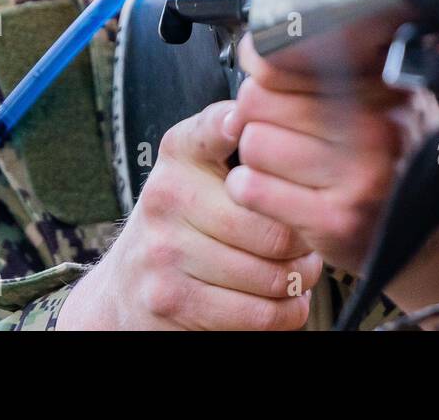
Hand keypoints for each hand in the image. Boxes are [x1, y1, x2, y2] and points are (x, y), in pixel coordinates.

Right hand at [57, 100, 322, 329]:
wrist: (127, 286)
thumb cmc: (187, 221)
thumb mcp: (202, 169)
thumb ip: (242, 141)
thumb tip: (299, 125)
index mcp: (181, 151)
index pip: (223, 128)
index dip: (263, 141)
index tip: (284, 150)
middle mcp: (168, 194)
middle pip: (274, 226)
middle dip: (307, 243)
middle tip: (312, 245)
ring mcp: (165, 250)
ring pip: (272, 274)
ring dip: (301, 280)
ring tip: (300, 272)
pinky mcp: (172, 300)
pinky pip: (258, 313)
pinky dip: (288, 312)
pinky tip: (286, 301)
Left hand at [223, 34, 438, 311]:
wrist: (410, 236)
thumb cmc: (373, 162)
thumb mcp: (359, 101)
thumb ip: (309, 69)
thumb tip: (252, 51)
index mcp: (381, 84)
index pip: (287, 58)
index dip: (265, 76)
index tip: (271, 89)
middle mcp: (377, 124)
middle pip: (259, 98)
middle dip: (257, 120)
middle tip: (283, 138)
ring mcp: (360, 173)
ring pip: (253, 142)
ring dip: (256, 159)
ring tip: (288, 168)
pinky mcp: (336, 218)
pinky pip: (253, 188)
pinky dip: (250, 190)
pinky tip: (277, 193)